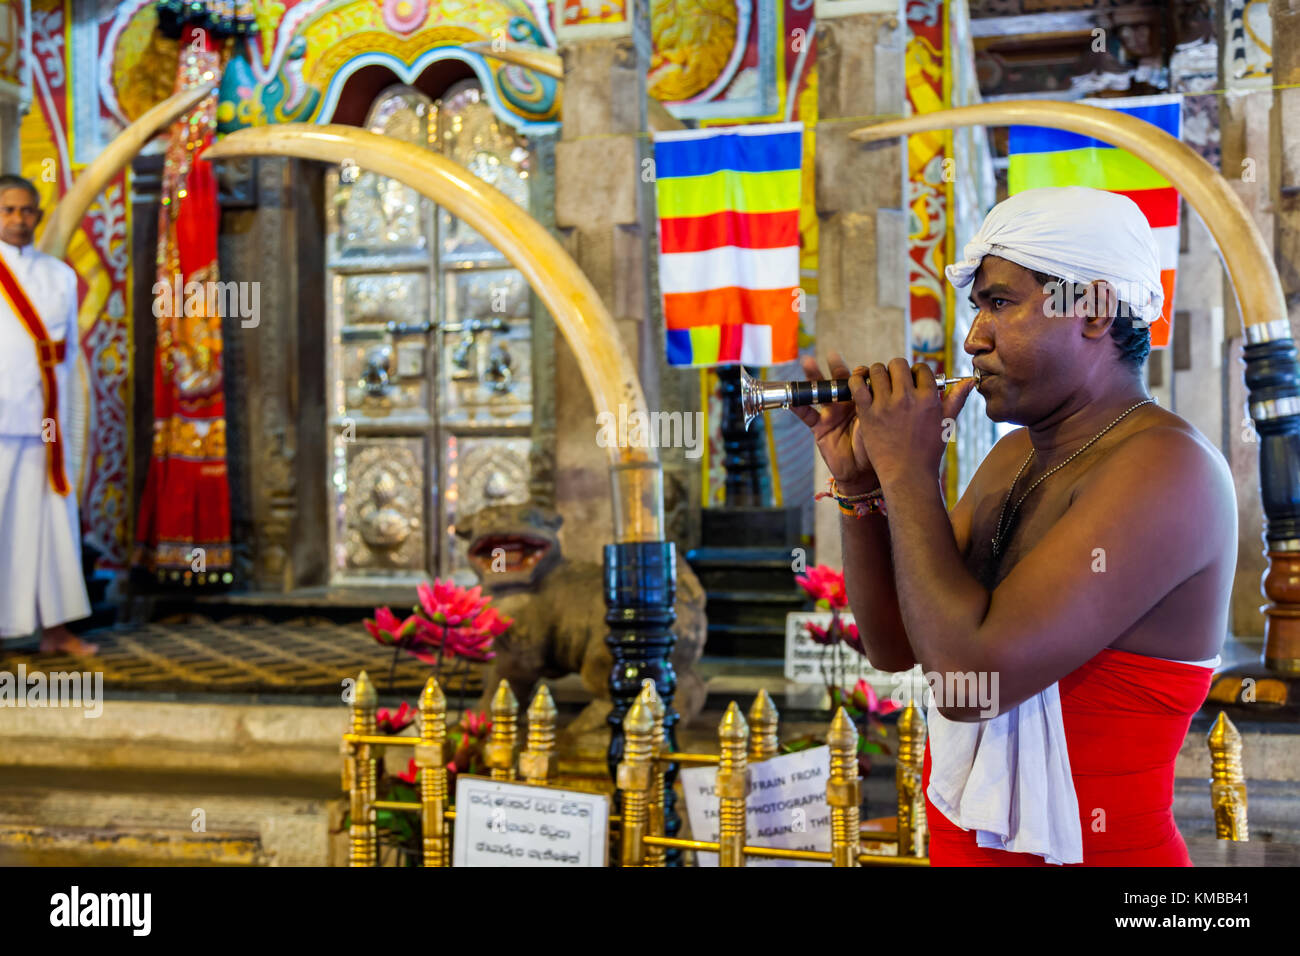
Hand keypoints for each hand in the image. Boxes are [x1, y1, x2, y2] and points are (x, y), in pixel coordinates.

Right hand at [791, 351, 877, 493]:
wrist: (864, 474)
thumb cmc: (877, 448)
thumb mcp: (877, 423)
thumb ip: (873, 405)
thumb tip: (875, 385)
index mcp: (864, 401)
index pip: (860, 380)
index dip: (861, 374)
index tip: (865, 372)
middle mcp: (846, 404)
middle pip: (838, 381)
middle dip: (835, 367)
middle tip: (832, 355)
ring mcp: (831, 414)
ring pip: (820, 392)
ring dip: (813, 377)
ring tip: (807, 362)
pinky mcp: (819, 428)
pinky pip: (806, 415)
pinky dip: (798, 406)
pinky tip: (791, 397)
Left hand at [851, 358, 976, 489]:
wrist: (907, 475)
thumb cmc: (928, 452)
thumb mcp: (946, 424)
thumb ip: (956, 399)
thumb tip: (969, 381)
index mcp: (928, 398)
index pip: (921, 368)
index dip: (916, 372)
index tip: (912, 382)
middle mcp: (907, 398)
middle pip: (898, 364)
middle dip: (896, 369)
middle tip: (893, 382)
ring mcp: (886, 405)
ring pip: (876, 371)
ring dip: (876, 374)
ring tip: (877, 384)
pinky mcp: (867, 414)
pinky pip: (857, 386)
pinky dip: (856, 381)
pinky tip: (860, 386)